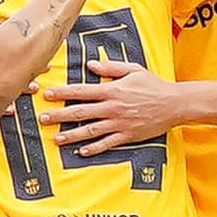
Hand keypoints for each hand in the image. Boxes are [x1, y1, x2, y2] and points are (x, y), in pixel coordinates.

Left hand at [39, 59, 178, 154]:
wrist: (174, 103)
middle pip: (80, 112)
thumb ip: (110, 67)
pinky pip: (107, 144)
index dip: (63, 93)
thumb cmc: (153, 85)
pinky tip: (81, 152)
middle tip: (42, 118)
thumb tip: (90, 64)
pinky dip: (94, 148)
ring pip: (90, 131)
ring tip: (56, 138)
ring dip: (72, 135)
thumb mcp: (133, 70)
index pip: (82, 91)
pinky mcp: (127, 136)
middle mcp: (112, 108)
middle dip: (59, 115)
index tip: (47, 94)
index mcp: (112, 90)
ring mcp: (119, 123)